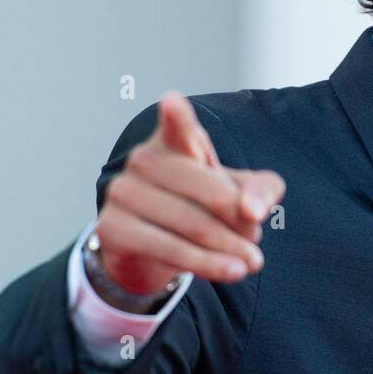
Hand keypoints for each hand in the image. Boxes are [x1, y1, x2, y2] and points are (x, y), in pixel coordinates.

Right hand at [95, 90, 285, 293]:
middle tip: (258, 240)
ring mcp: (123, 192)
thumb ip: (260, 191)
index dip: (177, 116)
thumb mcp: (240, 192)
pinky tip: (232, 272)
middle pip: (206, 189)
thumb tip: (253, 211)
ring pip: (190, 223)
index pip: (178, 126)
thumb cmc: (201, 204)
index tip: (172, 102)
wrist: (150, 244)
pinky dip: (207, 264)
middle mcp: (143, 160)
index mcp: (175, 139)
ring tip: (253, 262)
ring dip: (228, 247)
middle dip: (238, 219)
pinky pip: (169, 249)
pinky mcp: (112, 228)